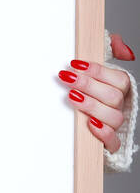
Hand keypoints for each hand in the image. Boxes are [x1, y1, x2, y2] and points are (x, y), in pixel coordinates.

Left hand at [59, 33, 134, 152]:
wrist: (78, 117)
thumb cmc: (90, 88)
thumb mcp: (98, 64)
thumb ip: (112, 48)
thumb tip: (125, 51)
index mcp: (121, 89)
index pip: (120, 79)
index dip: (98, 71)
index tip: (75, 64)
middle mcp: (121, 107)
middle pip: (114, 96)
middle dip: (89, 85)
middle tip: (67, 78)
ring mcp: (115, 125)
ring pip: (113, 117)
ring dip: (91, 105)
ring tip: (72, 96)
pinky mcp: (109, 143)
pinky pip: (113, 142)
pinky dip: (103, 133)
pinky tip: (90, 123)